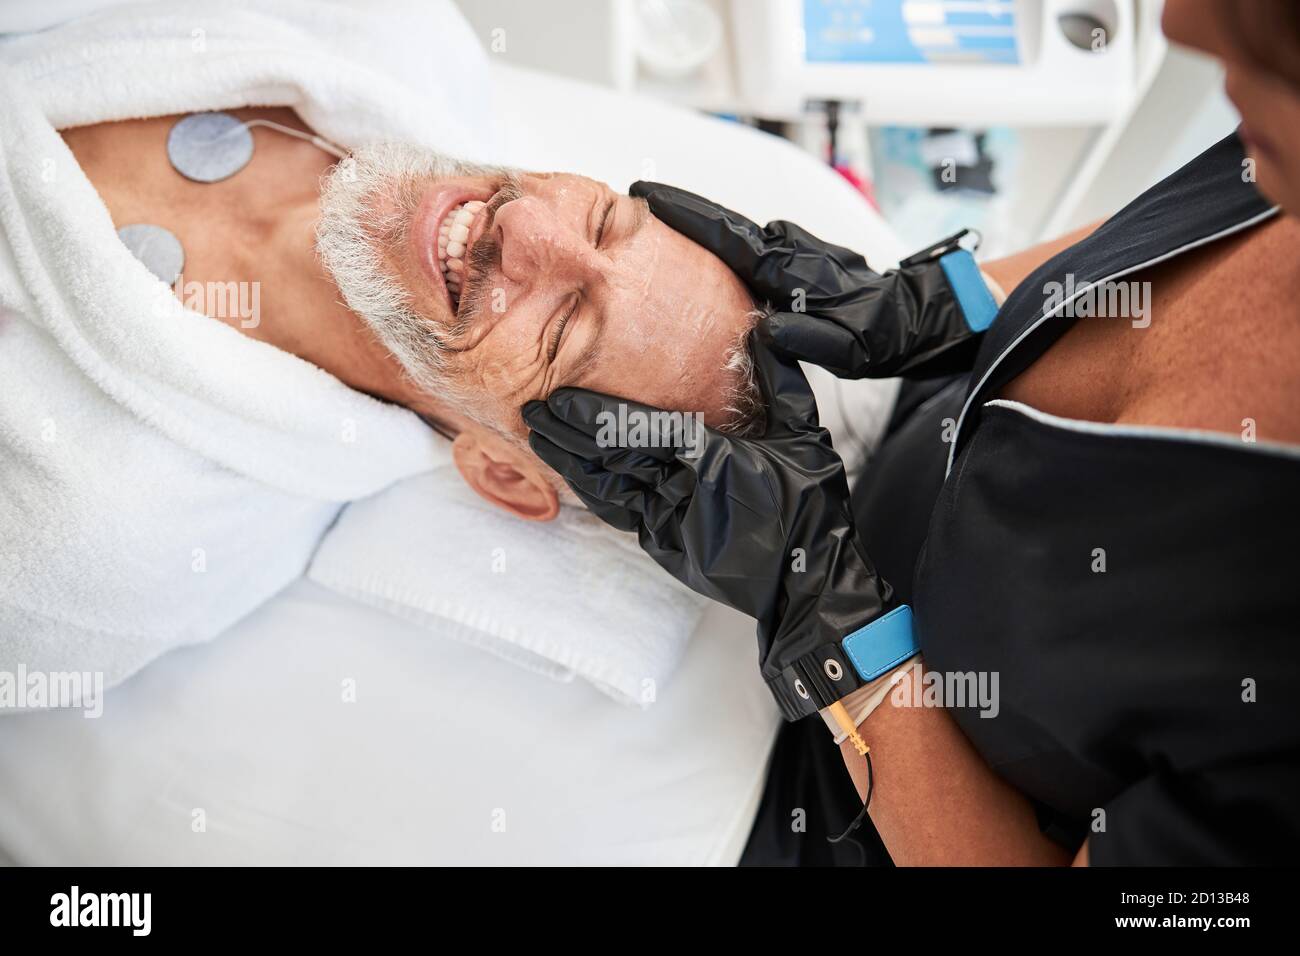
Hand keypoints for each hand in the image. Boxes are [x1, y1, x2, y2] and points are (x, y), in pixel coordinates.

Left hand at [522, 340, 892, 718]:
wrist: (808, 579)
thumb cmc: (811, 509)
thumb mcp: (803, 435)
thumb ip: (777, 382)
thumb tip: (759, 330)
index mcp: (714, 463)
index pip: (640, 433)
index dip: (597, 417)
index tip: (563, 398)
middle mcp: (682, 495)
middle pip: (611, 460)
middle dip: (569, 436)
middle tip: (533, 411)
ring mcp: (669, 525)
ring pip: (607, 489)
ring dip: (571, 462)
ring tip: (539, 436)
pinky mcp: (665, 546)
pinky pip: (620, 513)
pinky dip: (594, 490)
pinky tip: (574, 473)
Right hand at [630, 181, 983, 378]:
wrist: (927, 319)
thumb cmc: (893, 332)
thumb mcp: (858, 345)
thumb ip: (814, 339)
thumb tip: (766, 334)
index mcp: (796, 272)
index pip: (730, 239)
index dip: (688, 218)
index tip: (648, 198)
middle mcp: (793, 257)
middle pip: (727, 230)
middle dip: (685, 216)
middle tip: (642, 203)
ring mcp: (797, 260)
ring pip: (741, 241)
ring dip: (704, 235)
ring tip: (664, 235)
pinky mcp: (802, 270)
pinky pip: (753, 257)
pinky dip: (727, 254)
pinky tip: (711, 269)